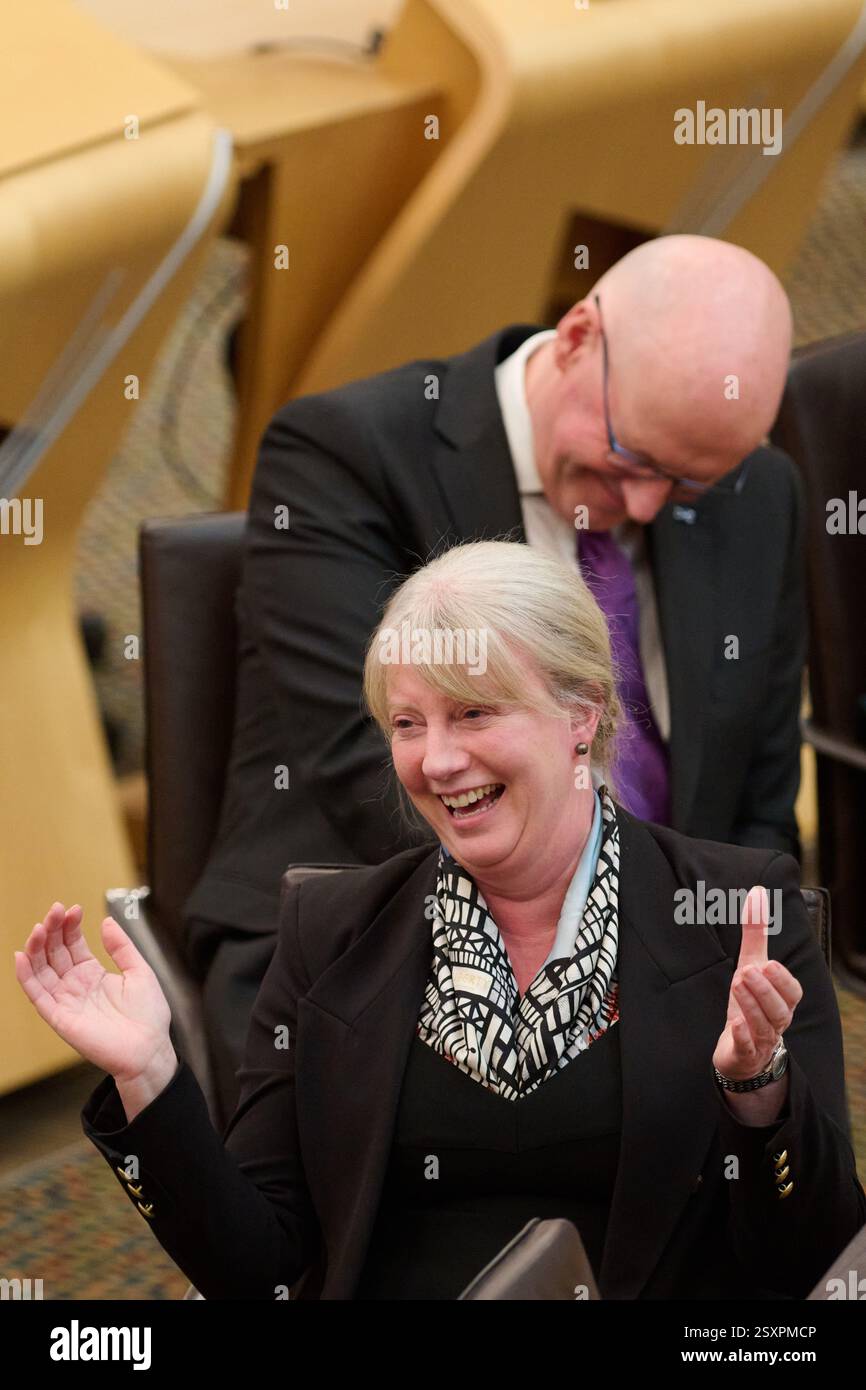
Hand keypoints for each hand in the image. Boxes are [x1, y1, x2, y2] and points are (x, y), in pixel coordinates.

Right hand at [14, 902, 172, 1083]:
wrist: (150, 1049)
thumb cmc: (149, 1016)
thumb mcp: (139, 971)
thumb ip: (121, 947)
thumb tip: (105, 921)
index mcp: (93, 974)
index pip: (72, 944)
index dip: (69, 926)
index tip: (72, 908)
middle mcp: (75, 986)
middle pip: (54, 953)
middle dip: (52, 930)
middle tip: (54, 910)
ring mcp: (66, 1001)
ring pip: (41, 970)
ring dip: (36, 948)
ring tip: (38, 927)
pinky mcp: (60, 1017)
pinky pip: (37, 995)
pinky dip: (26, 976)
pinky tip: (22, 956)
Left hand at [712, 886, 802, 1082]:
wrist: (741, 1047)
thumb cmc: (750, 1000)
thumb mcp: (751, 964)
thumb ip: (755, 932)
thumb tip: (757, 892)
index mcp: (783, 1000)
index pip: (791, 991)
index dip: (780, 979)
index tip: (766, 964)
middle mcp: (776, 1020)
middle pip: (779, 1009)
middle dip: (765, 991)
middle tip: (746, 971)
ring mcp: (761, 1039)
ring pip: (762, 1026)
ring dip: (750, 1007)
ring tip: (736, 985)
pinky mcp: (743, 1053)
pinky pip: (746, 1047)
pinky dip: (742, 1036)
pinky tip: (734, 1025)